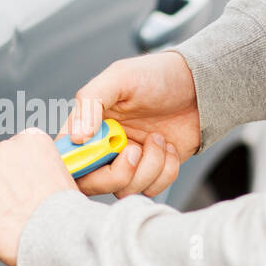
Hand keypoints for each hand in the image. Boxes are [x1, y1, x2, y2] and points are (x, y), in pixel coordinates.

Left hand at [0, 128, 78, 265]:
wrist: (56, 239)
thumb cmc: (62, 217)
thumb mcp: (62, 178)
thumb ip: (39, 169)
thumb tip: (27, 178)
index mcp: (31, 142)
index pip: (9, 146)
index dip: (8, 166)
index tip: (10, 178)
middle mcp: (6, 151)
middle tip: (0, 199)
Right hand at [62, 51, 200, 197]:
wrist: (199, 85)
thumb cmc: (156, 75)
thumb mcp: (119, 77)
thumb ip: (91, 103)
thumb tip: (76, 137)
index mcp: (87, 126)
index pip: (66, 158)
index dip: (74, 167)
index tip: (97, 158)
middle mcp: (104, 148)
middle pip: (92, 185)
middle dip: (117, 174)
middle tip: (134, 150)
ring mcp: (128, 163)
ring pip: (125, 190)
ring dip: (148, 167)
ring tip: (158, 138)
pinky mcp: (152, 172)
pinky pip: (151, 190)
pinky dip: (165, 171)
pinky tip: (168, 147)